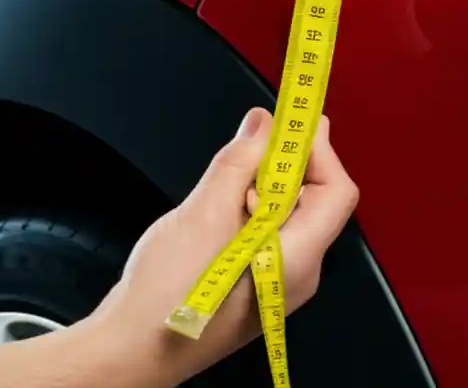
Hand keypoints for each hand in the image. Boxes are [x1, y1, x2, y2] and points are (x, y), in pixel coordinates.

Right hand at [86, 107, 359, 385]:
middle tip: (260, 136)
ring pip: (291, 215)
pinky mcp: (257, 282)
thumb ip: (239, 164)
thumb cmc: (166, 295)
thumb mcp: (203, 214)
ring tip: (233, 173)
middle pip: (317, 201)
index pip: (337, 191)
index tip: (293, 118)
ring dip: (268, 184)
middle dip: (291, 163)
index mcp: (299, 259)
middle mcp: (300, 272)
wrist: (131, 350)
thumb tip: (264, 124)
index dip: (319, 149)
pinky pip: (271, 233)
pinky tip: (223, 202)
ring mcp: (279, 280)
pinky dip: (254, 208)